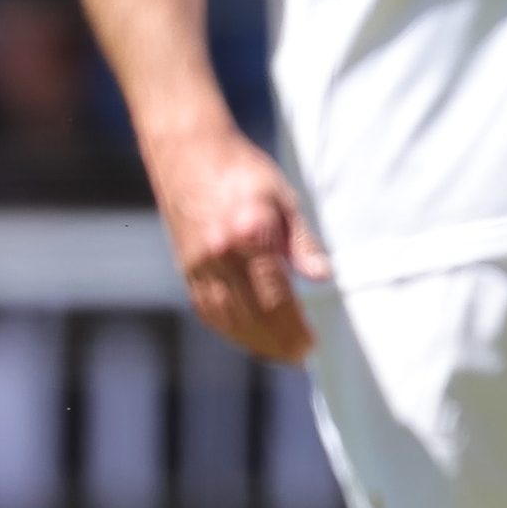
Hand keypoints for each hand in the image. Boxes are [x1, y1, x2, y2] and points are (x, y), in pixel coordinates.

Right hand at [145, 124, 322, 362]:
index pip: (275, 297)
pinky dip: (225, 327)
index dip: (293, 328)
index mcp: (249, 236)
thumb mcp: (284, 197)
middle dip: (276, 342)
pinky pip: (205, 306)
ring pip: (224, 316)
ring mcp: (197, 262)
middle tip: (298, 358)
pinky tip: (244, 336)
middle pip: (250, 314)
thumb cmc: (243, 170)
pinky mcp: (184, 264)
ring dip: (250, 342)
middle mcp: (219, 254)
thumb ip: (302, 242)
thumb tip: (322, 277)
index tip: (310, 346)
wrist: (188, 149)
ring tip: (277, 354)